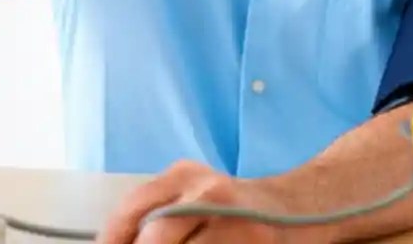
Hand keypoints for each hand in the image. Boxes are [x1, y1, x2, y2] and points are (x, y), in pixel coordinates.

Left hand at [98, 161, 298, 243]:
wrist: (298, 207)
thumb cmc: (234, 210)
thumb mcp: (192, 197)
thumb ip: (158, 216)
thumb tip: (119, 242)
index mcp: (183, 175)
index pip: (133, 209)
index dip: (114, 237)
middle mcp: (207, 191)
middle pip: (156, 236)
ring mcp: (234, 219)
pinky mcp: (255, 242)